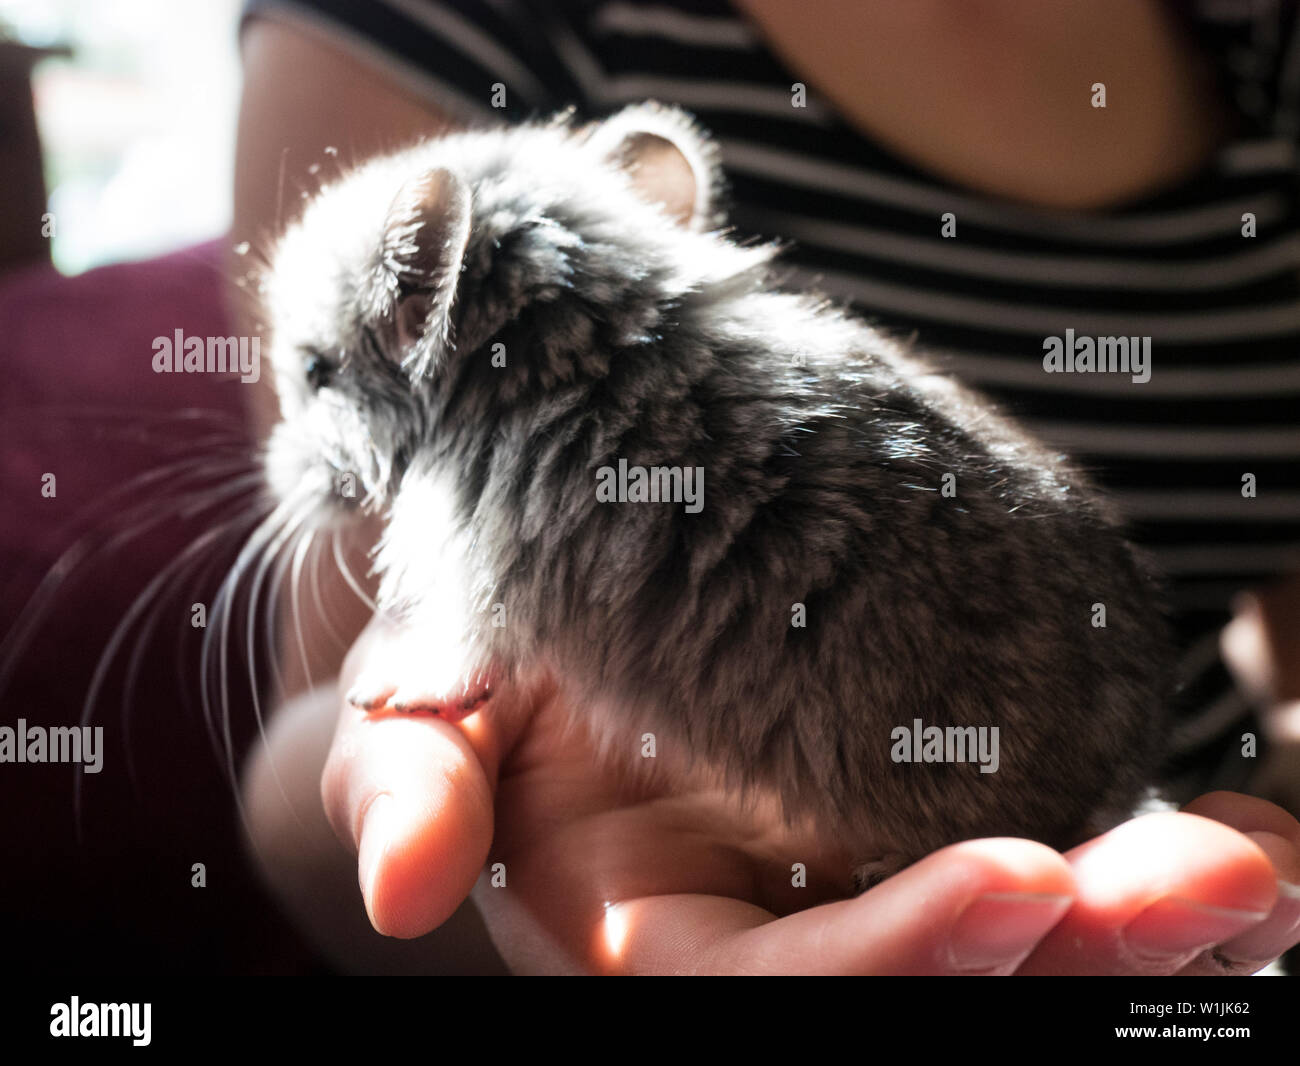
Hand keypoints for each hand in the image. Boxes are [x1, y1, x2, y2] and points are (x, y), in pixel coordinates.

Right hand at [244, 619, 1299, 974]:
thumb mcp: (427, 712)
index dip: (896, 957)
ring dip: (1147, 928)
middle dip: (1077, 954)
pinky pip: (1048, 874)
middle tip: (1213, 876)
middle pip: (930, 987)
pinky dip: (1147, 872)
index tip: (1020, 879)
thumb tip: (409, 884)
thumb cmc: (486, 675)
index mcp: (652, 944)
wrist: (546, 632)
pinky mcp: (910, 830)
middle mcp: (769, 941)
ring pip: (1013, 949)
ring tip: (1258, 862)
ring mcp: (852, 890)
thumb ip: (410, 786)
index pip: (775, 990)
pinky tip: (1257, 839)